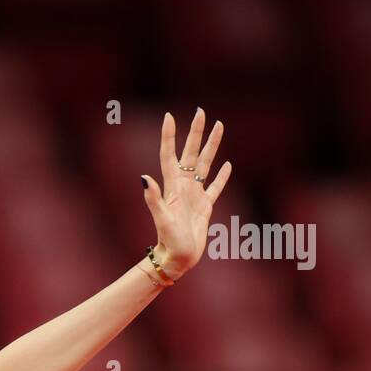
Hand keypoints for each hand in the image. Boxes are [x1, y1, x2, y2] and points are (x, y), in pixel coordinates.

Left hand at [141, 108, 231, 277]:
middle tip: (201, 112)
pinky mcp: (205, 206)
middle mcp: (183, 187)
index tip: (169, 116)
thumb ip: (153, 198)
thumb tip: (143, 177)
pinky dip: (221, 176)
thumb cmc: (169, 241)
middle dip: (196, 133)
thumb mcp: (161, 218)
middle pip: (191, 153)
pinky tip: (227, 164)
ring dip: (212, 146)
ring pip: (205, 165)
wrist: (177, 259)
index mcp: (172, 187)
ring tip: (219, 127)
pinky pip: (215, 187)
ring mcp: (195, 195)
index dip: (169, 136)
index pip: (170, 155)